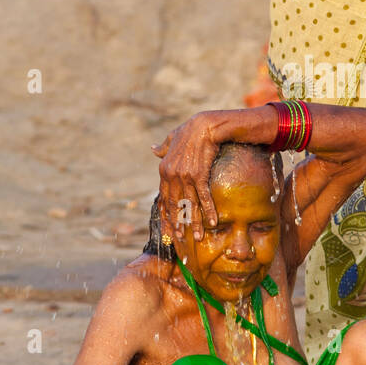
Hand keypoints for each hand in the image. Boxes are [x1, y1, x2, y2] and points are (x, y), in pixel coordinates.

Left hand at [153, 110, 229, 243]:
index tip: (168, 227)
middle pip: (174, 205)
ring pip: (189, 205)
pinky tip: (213, 222)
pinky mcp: (199, 175)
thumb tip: (153, 148)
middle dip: (178, 224)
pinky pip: (204, 197)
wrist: (205, 125)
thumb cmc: (190, 130)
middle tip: (180, 238)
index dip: (166, 214)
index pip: (164, 197)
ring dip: (194, 223)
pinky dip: (209, 210)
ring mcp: (185, 176)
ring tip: (198, 237)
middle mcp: (172, 175)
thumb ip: (163, 147)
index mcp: (164, 169)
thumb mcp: (172, 138)